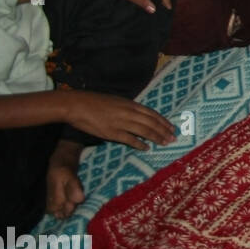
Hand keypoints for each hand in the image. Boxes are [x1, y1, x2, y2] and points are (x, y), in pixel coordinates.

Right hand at [61, 90, 176, 148]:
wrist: (76, 105)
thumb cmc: (94, 101)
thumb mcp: (115, 100)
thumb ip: (128, 107)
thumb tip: (139, 114)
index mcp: (129, 104)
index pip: (152, 113)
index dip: (163, 121)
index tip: (171, 127)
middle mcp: (128, 112)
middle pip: (151, 123)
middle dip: (164, 131)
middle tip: (173, 138)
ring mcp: (120, 123)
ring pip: (144, 131)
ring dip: (156, 137)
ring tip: (165, 143)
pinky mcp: (111, 132)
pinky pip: (130, 139)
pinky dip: (140, 144)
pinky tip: (147, 148)